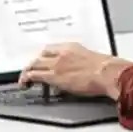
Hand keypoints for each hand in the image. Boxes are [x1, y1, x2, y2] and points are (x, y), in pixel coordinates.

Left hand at [18, 43, 132, 99]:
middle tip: (31, 70)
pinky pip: (34, 75)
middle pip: (40, 55)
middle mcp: (61, 53)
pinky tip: (24, 83)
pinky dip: (27, 78)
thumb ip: (81, 62)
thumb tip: (79, 70)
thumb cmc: (106, 69)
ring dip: (27, 71)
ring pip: (34, 64)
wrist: (108, 73)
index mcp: (71, 47)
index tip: (41, 61)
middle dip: (34, 63)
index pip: (50, 49)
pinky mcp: (54, 76)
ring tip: (24, 79)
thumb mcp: (91, 60)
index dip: (43, 56)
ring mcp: (56, 64)